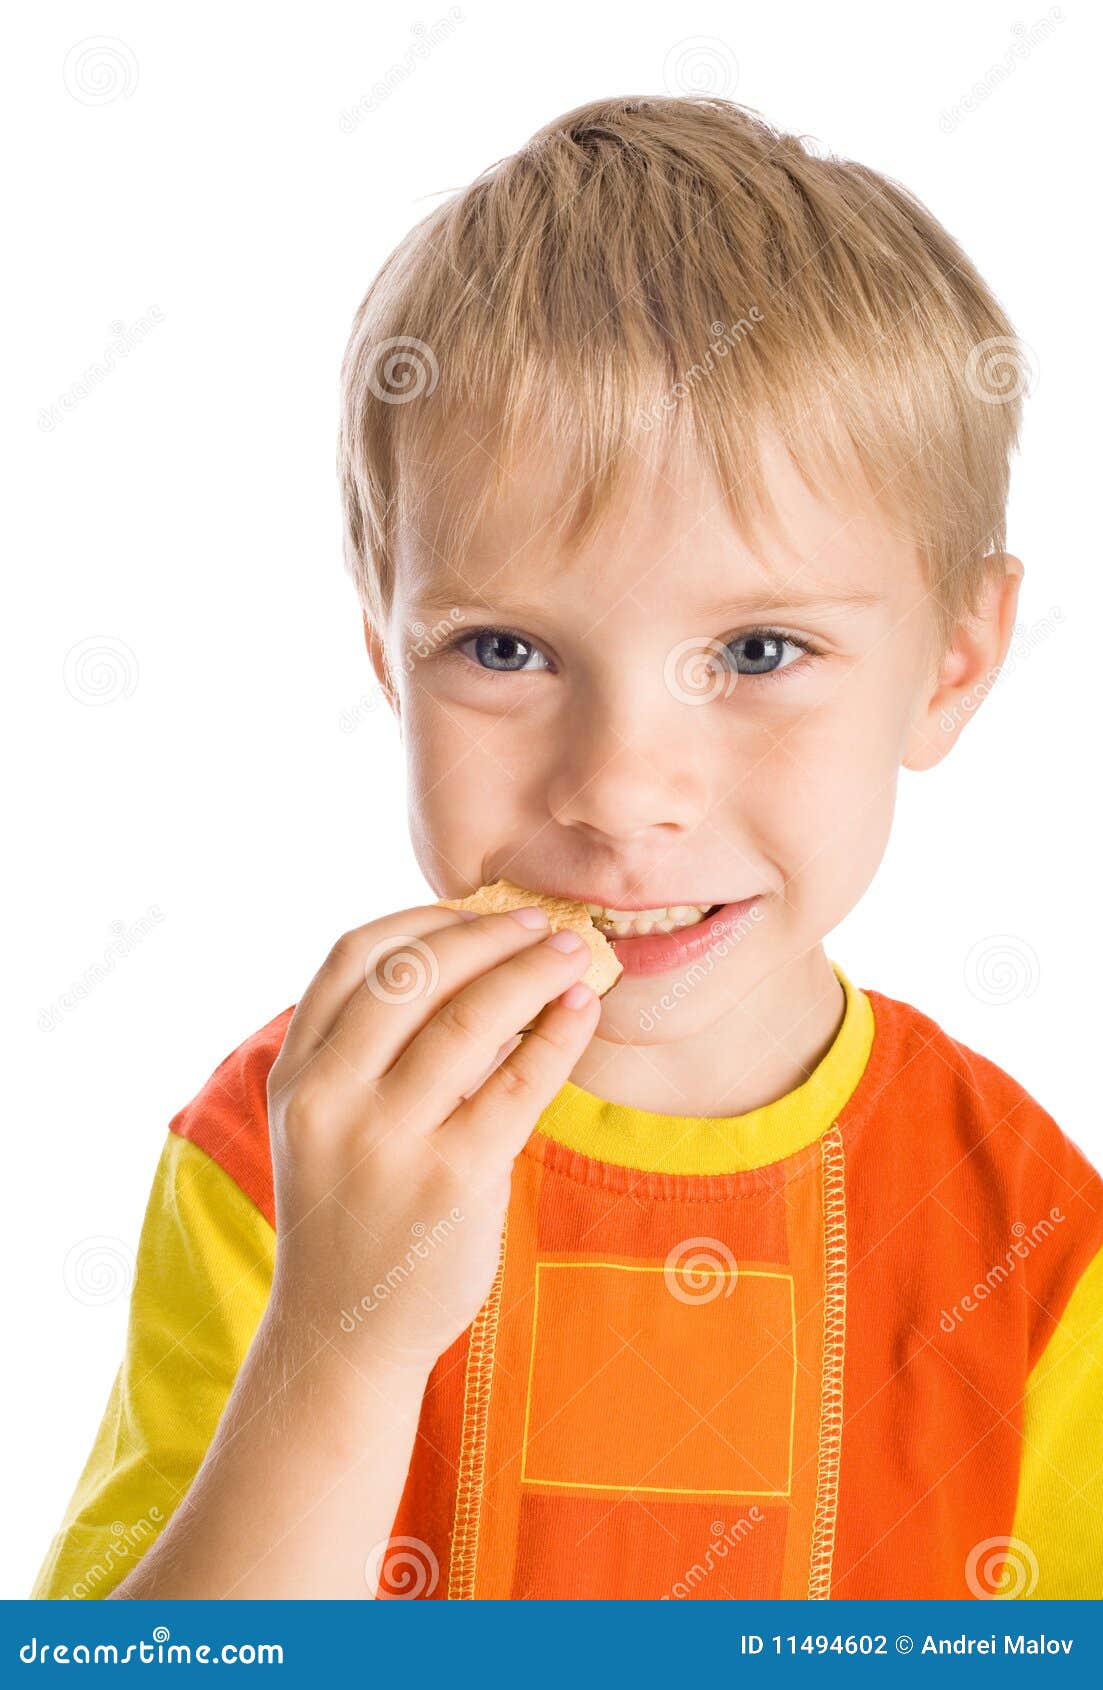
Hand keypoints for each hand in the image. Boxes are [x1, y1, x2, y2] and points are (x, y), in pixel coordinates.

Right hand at [264, 902, 600, 1376]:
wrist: (345, 1333)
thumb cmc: (355, 1212)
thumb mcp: (331, 1123)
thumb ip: (378, 1050)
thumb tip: (483, 962)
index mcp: (296, 1074)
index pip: (355, 957)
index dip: (423, 918)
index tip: (478, 909)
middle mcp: (329, 1100)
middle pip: (414, 974)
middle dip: (488, 934)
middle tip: (543, 923)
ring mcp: (387, 1141)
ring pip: (470, 1019)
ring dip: (531, 972)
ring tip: (574, 955)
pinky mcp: (452, 1180)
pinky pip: (517, 1083)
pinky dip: (557, 1035)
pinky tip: (582, 1011)